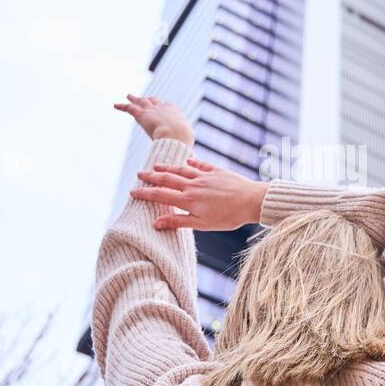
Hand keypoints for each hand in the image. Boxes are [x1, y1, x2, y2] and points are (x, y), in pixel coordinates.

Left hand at [113, 94, 193, 143]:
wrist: (176, 134)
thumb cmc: (183, 139)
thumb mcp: (185, 138)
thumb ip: (182, 141)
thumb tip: (184, 151)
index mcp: (174, 111)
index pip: (166, 105)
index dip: (161, 106)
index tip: (159, 106)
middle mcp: (162, 107)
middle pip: (153, 100)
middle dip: (148, 99)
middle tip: (143, 98)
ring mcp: (151, 110)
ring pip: (140, 101)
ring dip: (134, 98)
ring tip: (129, 96)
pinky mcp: (141, 114)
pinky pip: (129, 108)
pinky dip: (122, 106)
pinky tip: (115, 105)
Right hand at [131, 156, 266, 230]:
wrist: (251, 201)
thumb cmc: (228, 217)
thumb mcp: (202, 224)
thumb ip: (178, 222)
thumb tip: (156, 223)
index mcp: (188, 200)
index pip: (160, 196)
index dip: (145, 194)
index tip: (133, 192)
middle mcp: (193, 185)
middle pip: (167, 179)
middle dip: (151, 177)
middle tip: (139, 174)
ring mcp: (204, 176)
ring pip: (181, 169)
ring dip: (167, 167)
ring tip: (156, 166)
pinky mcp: (216, 171)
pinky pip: (200, 164)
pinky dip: (191, 162)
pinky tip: (186, 160)